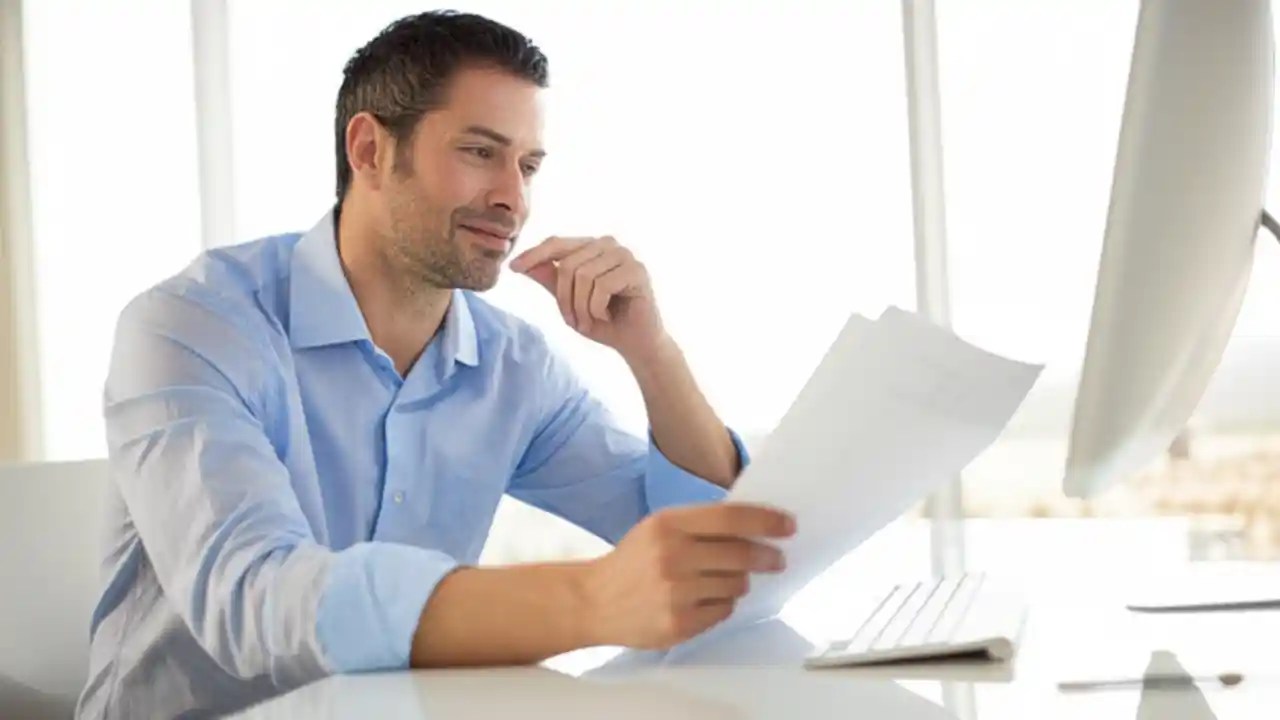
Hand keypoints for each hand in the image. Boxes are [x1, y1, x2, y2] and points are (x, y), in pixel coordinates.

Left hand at [509, 236, 663, 358]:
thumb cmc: (603, 321)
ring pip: (584, 275)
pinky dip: (597, 308)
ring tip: (590, 321)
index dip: (534, 255)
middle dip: (565, 300)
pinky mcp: (637, 270)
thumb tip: (524, 264)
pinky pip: (602, 286)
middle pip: (568, 264)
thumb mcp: (569, 302)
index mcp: (591, 247)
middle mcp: (608, 244)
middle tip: (573, 323)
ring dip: (581, 307)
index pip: (557, 243)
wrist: (635, 343)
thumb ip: (551, 280)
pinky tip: (606, 317)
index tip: (513, 268)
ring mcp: (624, 255)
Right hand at [581, 503, 795, 649]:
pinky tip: (702, 599)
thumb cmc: (633, 561)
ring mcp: (676, 592)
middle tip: (777, 559)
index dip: (766, 521)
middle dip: (766, 557)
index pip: (731, 518)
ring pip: (736, 586)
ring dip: (738, 583)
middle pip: (741, 554)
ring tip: (719, 581)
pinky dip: (721, 605)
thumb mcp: (658, 527)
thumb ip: (700, 524)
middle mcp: (673, 556)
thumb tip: (755, 527)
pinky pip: (723, 611)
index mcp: (669, 524)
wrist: (593, 601)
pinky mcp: (679, 623)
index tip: (788, 526)